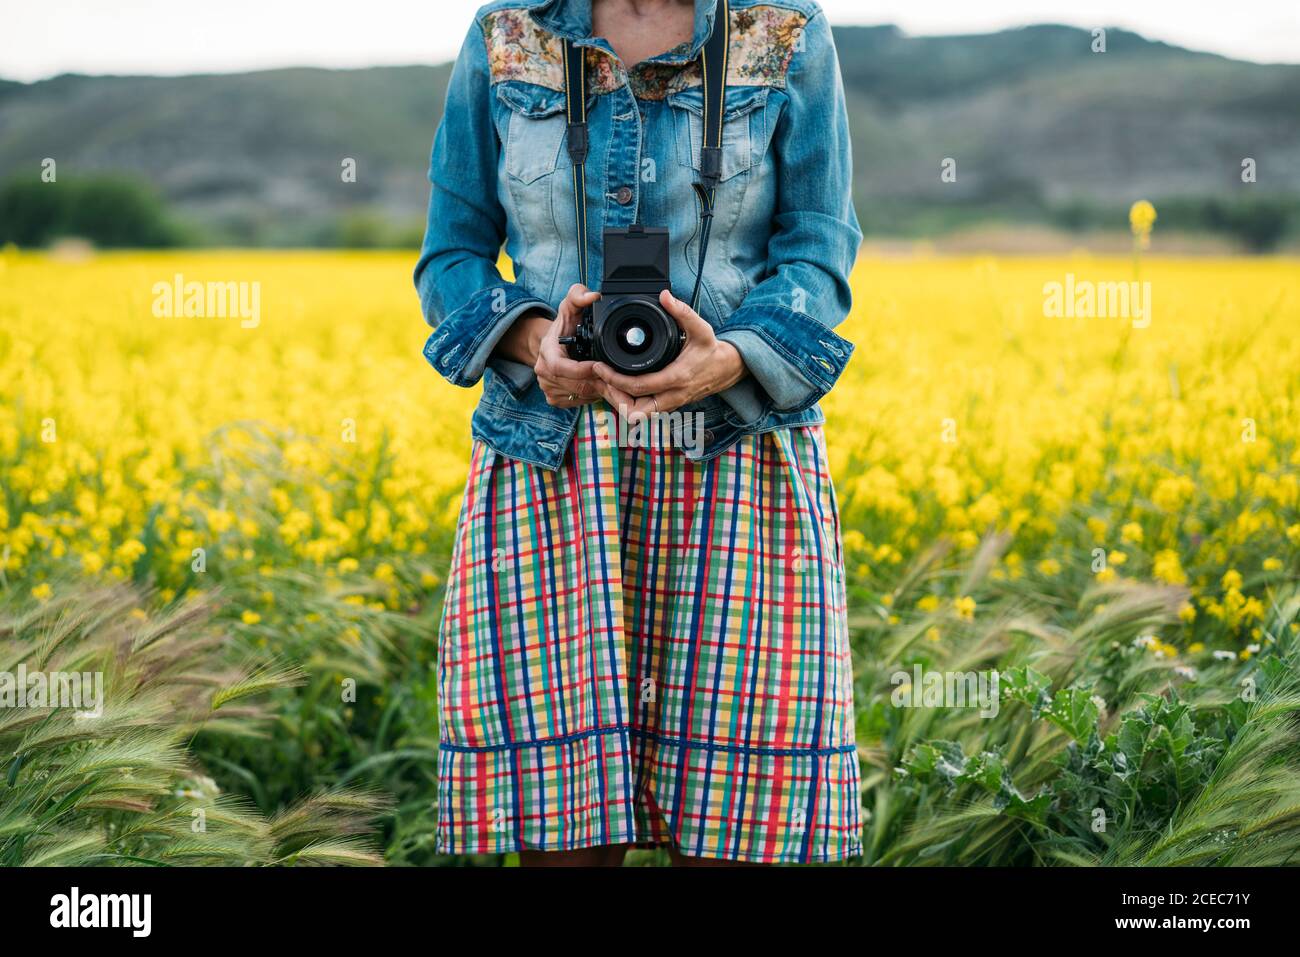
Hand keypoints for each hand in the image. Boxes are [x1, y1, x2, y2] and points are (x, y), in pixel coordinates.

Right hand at [535, 284, 635, 408]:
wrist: (551, 346)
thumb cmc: (563, 327)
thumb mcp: (570, 306)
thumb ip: (579, 295)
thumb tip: (593, 295)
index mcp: (547, 353)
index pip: (560, 367)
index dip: (581, 369)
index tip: (599, 364)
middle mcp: (543, 373)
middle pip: (574, 384)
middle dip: (596, 380)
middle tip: (615, 374)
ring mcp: (548, 388)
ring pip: (579, 394)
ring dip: (597, 389)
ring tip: (611, 379)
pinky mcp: (555, 399)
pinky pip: (578, 401)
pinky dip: (591, 396)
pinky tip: (599, 385)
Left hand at [592, 289, 745, 415]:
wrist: (725, 369)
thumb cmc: (711, 350)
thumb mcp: (701, 328)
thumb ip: (682, 311)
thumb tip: (665, 296)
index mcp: (677, 377)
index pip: (639, 386)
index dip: (615, 379)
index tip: (600, 367)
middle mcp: (672, 395)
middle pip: (634, 411)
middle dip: (614, 398)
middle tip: (602, 380)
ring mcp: (670, 404)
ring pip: (638, 416)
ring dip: (620, 403)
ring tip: (608, 384)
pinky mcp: (668, 406)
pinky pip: (643, 412)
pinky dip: (628, 404)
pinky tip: (620, 388)